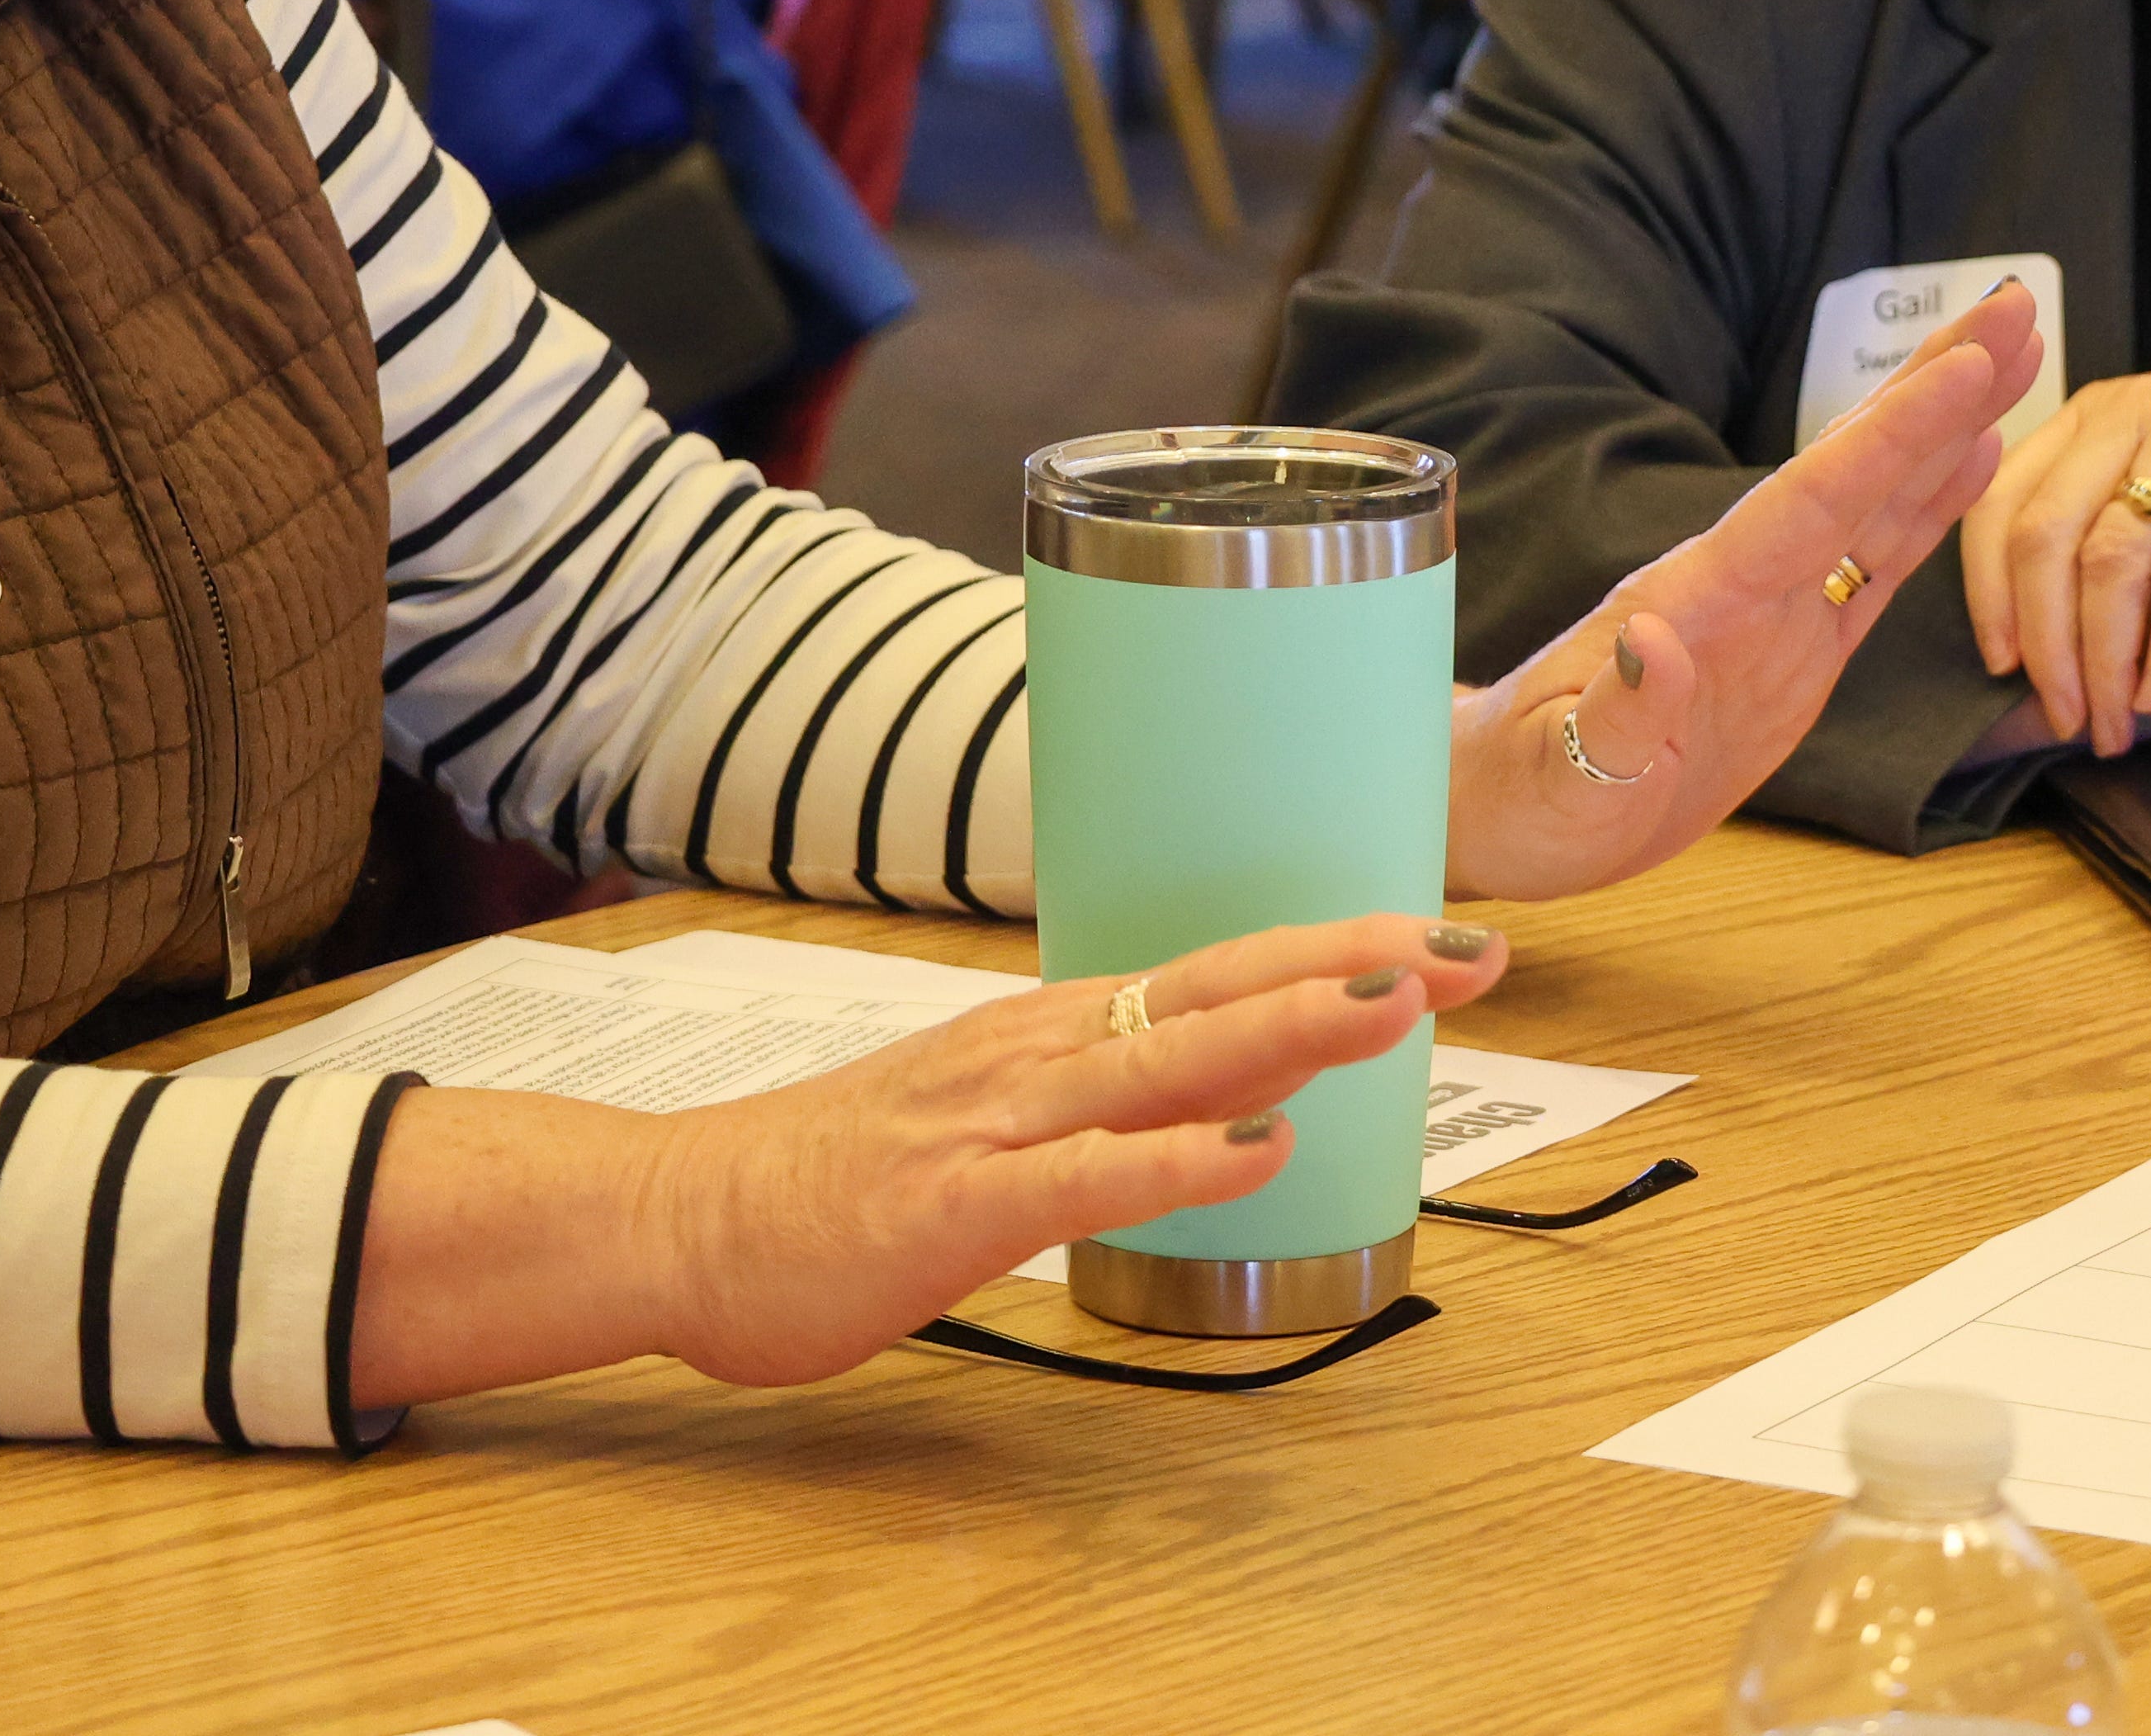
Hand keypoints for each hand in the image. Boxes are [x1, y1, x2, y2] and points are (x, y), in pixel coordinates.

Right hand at [349, 911, 1509, 1405]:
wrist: (681, 1214)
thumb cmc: (833, 1176)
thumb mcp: (988, 1115)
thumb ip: (1103, 1103)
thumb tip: (1232, 1098)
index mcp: (1050, 1033)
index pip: (1213, 974)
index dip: (1330, 953)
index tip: (1439, 936)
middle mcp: (1037, 1054)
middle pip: (1214, 992)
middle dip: (1348, 968)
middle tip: (1469, 946)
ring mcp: (996, 1122)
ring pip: (1165, 1061)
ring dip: (1287, 1031)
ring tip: (1398, 1006)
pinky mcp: (956, 1204)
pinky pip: (1086, 1178)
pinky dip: (1181, 1160)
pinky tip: (1259, 1148)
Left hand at [1443, 279, 2039, 901]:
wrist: (1502, 808)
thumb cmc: (1523, 794)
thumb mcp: (1560, 775)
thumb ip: (1615, 713)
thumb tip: (1656, 640)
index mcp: (1697, 600)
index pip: (1809, 503)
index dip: (1889, 439)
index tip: (1963, 368)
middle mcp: (1744, 584)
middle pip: (1854, 470)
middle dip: (1934, 390)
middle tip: (2017, 306)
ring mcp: (1774, 612)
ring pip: (1876, 502)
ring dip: (1946, 428)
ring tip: (2017, 351)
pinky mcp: (1795, 652)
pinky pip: (1875, 569)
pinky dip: (1928, 510)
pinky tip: (1975, 460)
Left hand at [1960, 369, 2150, 750]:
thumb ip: (2110, 566)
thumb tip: (2024, 666)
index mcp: (2097, 419)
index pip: (1999, 504)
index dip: (1986, 598)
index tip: (1995, 676)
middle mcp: (2138, 408)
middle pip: (2044, 534)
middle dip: (2044, 645)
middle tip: (2059, 720)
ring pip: (2115, 552)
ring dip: (2103, 656)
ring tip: (2112, 725)